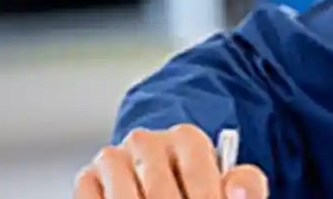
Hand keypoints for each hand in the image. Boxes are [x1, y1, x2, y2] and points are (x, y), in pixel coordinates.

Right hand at [74, 125, 268, 197]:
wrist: (167, 182)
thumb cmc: (200, 189)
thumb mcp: (229, 186)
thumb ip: (245, 187)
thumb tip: (237, 195)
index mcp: (186, 139)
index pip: (198, 176)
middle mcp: (146, 142)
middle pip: (159, 192)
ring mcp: (113, 158)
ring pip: (124, 198)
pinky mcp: (87, 178)